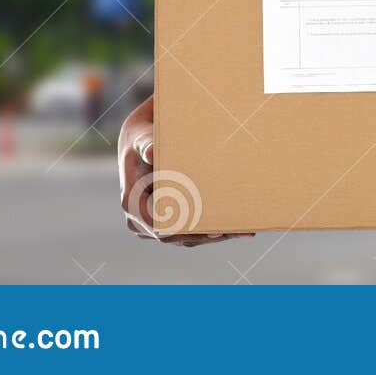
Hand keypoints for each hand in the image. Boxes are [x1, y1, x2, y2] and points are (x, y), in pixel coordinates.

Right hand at [118, 95, 252, 246]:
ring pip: (184, 236)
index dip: (188, 231)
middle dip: (207, 235)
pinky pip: (187, 230)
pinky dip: (209, 229)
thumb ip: (147, 145)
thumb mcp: (144, 139)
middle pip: (176, 236)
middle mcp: (139, 220)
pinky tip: (235, 225)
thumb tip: (151, 152)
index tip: (213, 231)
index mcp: (132, 204)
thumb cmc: (144, 138)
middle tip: (237, 230)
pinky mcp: (166, 220)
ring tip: (243, 230)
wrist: (142, 141)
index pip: (162, 228)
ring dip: (213, 235)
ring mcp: (152, 223)